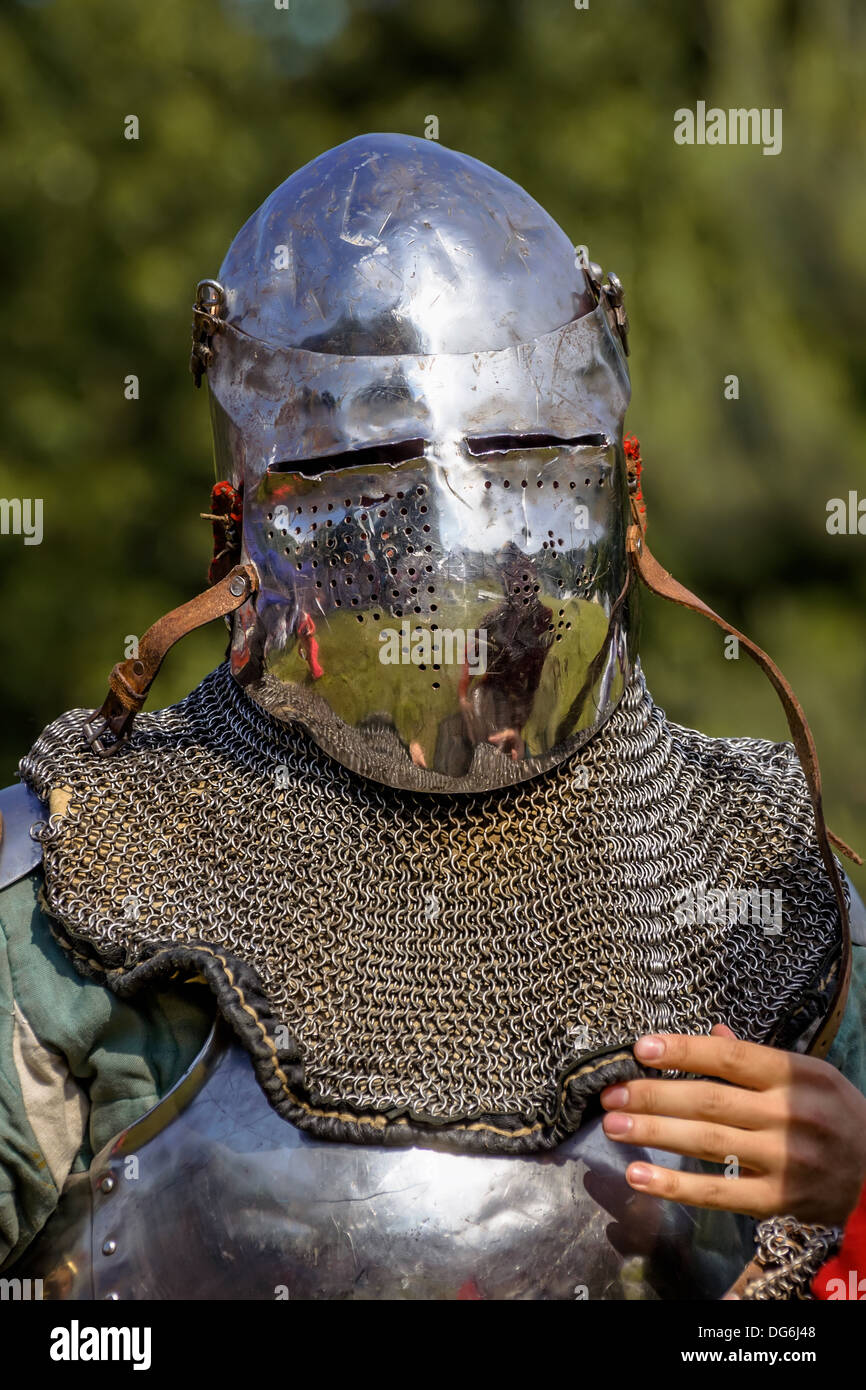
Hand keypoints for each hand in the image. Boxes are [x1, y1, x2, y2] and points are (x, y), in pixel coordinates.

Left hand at [600, 1025, 865, 1226]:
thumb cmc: (836, 1116)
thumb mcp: (810, 1076)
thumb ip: (757, 1058)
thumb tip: (712, 1033)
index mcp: (796, 1074)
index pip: (729, 1057)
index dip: (682, 1051)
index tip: (640, 1049)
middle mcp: (790, 1114)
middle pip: (709, 1099)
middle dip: (654, 1095)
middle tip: (610, 1093)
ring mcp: (785, 1160)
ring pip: (708, 1142)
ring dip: (654, 1132)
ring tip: (613, 1125)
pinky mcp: (779, 1200)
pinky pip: (719, 1193)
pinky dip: (676, 1185)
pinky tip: (640, 1175)